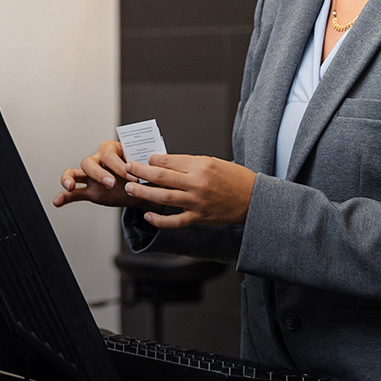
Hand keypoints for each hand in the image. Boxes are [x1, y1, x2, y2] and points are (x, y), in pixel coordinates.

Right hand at [54, 140, 147, 209]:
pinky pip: (74, 193)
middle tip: (112, 183)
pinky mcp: (90, 190)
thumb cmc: (145, 173)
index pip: (110, 154)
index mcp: (114, 150)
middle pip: (90, 161)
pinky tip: (57, 202)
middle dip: (100, 172)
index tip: (133, 178)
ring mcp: (93, 176)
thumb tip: (164, 162)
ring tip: (70, 186)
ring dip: (72, 179)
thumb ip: (151, 167)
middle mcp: (100, 160)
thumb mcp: (150, 169)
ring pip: (76, 172)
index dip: (120, 165)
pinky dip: (64, 197)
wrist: (143, 189)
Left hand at [123, 154, 255, 228]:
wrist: (253, 199)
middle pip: (161, 176)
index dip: (152, 159)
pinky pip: (174, 221)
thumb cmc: (234, 178)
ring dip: (144, 193)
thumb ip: (189, 164)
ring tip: (130, 189)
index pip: (168, 160)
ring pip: (163, 197)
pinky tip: (147, 215)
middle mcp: (197, 183)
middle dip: (140, 172)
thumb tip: (164, 163)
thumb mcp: (212, 162)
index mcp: (201, 165)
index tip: (144, 159)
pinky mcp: (199, 218)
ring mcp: (197, 202)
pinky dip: (159, 220)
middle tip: (127, 169)